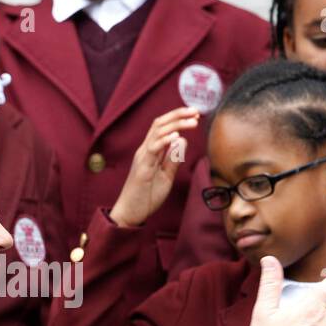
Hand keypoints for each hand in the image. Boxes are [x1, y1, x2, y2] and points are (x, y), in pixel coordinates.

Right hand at [109, 108, 200, 227]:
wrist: (129, 214)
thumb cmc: (146, 196)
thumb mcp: (166, 176)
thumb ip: (173, 159)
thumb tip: (182, 141)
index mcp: (150, 151)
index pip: (163, 127)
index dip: (178, 117)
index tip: (195, 114)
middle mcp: (144, 150)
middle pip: (159, 123)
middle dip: (178, 114)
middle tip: (196, 111)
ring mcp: (142, 158)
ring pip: (157, 132)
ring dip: (176, 124)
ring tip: (192, 121)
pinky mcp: (142, 168)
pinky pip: (153, 149)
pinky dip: (165, 140)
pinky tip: (177, 136)